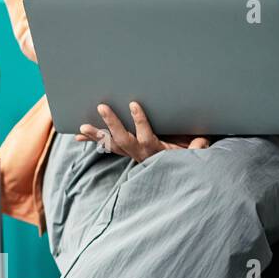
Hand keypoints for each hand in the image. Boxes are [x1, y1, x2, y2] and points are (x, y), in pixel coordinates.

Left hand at [75, 100, 209, 163]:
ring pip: (112, 145)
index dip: (140, 121)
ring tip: (82, 127)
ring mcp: (132, 153)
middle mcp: (141, 153)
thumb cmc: (188, 155)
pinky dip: (94, 141)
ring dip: (97, 136)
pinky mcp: (127, 152)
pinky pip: (108, 147)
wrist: (177, 173)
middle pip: (123, 139)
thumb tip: (199, 145)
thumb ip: (199, 146)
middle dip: (111, 123)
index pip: (146, 135)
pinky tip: (79, 137)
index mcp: (157, 150)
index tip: (134, 104)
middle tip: (102, 106)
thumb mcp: (198, 149)